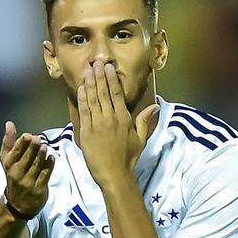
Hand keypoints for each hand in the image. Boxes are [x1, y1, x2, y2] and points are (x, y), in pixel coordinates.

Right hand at [0, 121, 53, 215]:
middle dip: (32, 148)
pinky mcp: (39, 189)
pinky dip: (49, 166)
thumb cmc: (14, 176)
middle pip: (25, 158)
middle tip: (38, 139)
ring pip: (36, 166)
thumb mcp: (8, 160)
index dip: (21, 144)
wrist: (18, 204)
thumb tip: (9, 123)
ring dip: (40, 156)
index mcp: (8, 164)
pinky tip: (52, 158)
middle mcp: (16, 173)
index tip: (28, 135)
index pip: (15, 152)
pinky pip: (45, 175)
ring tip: (44, 146)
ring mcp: (28, 182)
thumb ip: (9, 142)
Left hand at [76, 60, 158, 185]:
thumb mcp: (141, 139)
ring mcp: (97, 124)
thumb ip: (145, 121)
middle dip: (99, 76)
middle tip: (96, 63)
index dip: (111, 79)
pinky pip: (84, 110)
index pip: (116, 94)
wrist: (114, 174)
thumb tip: (156, 106)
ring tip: (87, 70)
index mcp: (124, 119)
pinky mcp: (86, 131)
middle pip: (103, 92)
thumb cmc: (128, 158)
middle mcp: (111, 118)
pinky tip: (81, 87)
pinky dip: (82, 98)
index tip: (108, 68)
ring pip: (92, 99)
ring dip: (89, 83)